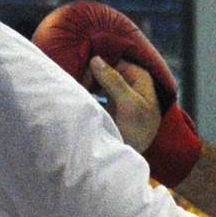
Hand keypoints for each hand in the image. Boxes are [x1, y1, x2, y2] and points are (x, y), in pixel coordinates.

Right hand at [32, 1, 200, 184]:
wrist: (134, 156)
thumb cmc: (139, 130)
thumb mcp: (129, 105)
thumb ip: (114, 81)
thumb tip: (96, 59)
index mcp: (138, 76)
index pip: (112, 60)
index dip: (96, 68)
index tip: (83, 82)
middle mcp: (130, 80)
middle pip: (104, 68)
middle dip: (89, 76)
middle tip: (77, 88)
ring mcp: (120, 92)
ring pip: (98, 79)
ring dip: (86, 85)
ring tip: (76, 93)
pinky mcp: (111, 104)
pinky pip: (96, 91)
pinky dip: (87, 93)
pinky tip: (78, 98)